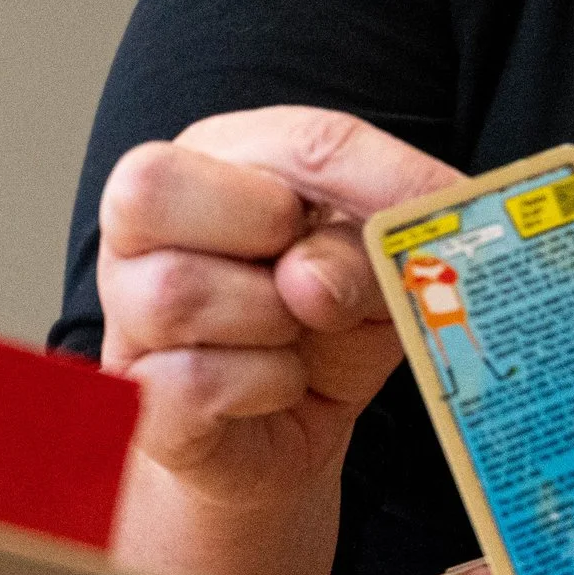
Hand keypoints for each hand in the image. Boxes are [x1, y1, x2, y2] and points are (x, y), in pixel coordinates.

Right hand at [97, 107, 460, 530]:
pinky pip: (191, 382)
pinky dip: (264, 386)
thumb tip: (312, 281)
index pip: (295, 139)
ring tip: (297, 337)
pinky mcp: (135, 399)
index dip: (378, 172)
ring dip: (275, 322)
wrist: (288, 435)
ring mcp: (126, 314)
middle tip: (309, 272)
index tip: (447, 201)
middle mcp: (144, 228)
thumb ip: (366, 254)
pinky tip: (279, 386)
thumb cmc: (327, 329)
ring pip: (176, 292)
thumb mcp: (375, 275)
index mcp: (214, 161)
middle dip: (265, 229)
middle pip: (154, 185)